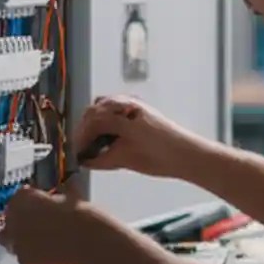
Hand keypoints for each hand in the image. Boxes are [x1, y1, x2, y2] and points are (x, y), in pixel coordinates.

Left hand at [0, 182, 104, 263]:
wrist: (89, 240)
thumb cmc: (82, 214)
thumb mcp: (68, 196)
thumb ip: (54, 196)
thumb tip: (56, 197)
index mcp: (22, 196)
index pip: (18, 198)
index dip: (30, 204)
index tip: (39, 208)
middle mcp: (12, 216)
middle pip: (10, 220)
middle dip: (21, 222)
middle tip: (40, 226)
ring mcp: (15, 239)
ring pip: (10, 240)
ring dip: (21, 240)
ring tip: (42, 242)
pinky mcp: (23, 259)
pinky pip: (23, 257)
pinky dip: (32, 257)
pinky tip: (48, 255)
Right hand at [72, 95, 204, 178]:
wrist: (187, 154)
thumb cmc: (160, 155)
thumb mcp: (126, 158)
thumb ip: (102, 158)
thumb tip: (85, 160)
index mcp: (121, 112)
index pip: (91, 121)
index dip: (81, 138)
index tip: (76, 153)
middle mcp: (125, 103)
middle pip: (94, 112)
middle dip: (85, 130)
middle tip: (82, 150)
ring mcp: (132, 104)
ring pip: (102, 109)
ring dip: (94, 124)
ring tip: (93, 146)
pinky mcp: (139, 109)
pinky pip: (114, 109)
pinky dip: (106, 122)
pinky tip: (107, 139)